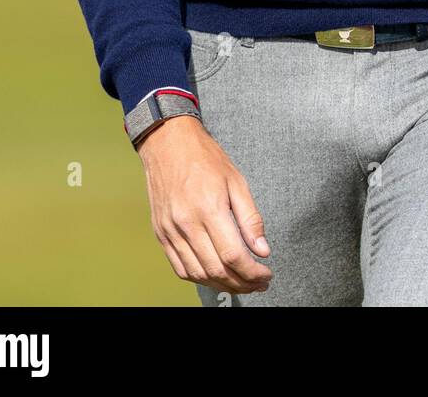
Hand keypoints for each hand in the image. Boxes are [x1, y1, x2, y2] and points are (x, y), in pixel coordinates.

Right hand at [138, 115, 272, 295]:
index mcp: (209, 208)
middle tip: (258, 282)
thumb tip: (262, 249)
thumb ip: (250, 218)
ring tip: (240, 282)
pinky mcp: (161, 233)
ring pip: (197, 274)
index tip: (266, 274)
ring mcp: (170, 231)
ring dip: (222, 285)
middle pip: (217, 270)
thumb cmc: (203, 157)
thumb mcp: (236, 180)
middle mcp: (187, 223)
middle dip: (242, 283)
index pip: (233, 256)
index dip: (253, 272)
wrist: (168, 142)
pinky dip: (199, 277)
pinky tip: (214, 275)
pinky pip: (179, 267)